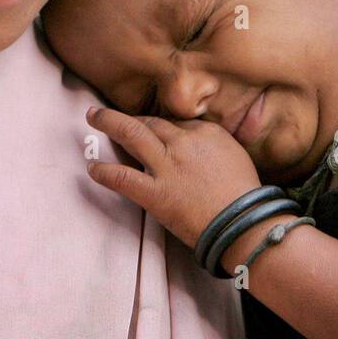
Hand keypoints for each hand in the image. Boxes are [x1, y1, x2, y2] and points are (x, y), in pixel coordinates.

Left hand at [85, 106, 262, 248]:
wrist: (245, 224)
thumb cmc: (245, 194)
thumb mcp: (235, 155)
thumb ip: (211, 144)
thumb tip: (195, 143)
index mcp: (205, 132)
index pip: (174, 122)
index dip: (159, 127)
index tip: (150, 130)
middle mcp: (183, 142)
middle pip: (150, 121)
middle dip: (129, 117)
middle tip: (110, 114)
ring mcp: (167, 166)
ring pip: (131, 133)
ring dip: (108, 122)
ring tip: (92, 117)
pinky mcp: (156, 193)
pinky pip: (122, 178)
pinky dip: (104, 171)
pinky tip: (92, 168)